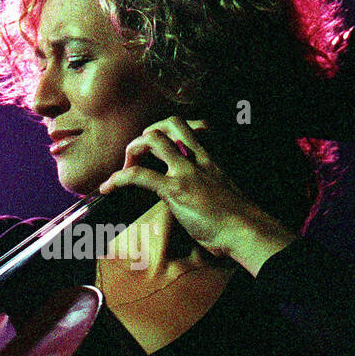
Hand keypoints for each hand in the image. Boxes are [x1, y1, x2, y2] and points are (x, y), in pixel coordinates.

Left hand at [98, 116, 297, 273]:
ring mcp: (186, 172)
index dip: (169, 132)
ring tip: (124, 165)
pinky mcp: (175, 189)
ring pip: (154, 139)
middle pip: (170, 125)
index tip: (158, 148)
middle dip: (148, 135)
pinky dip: (118, 178)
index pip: (191, 128)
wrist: (246, 230)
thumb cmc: (239, 222)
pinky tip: (108, 186)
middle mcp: (197, 160)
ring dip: (133, 148)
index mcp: (210, 160)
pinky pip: (140, 176)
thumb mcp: (224, 197)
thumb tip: (197, 204)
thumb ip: (209, 192)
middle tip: (137, 156)